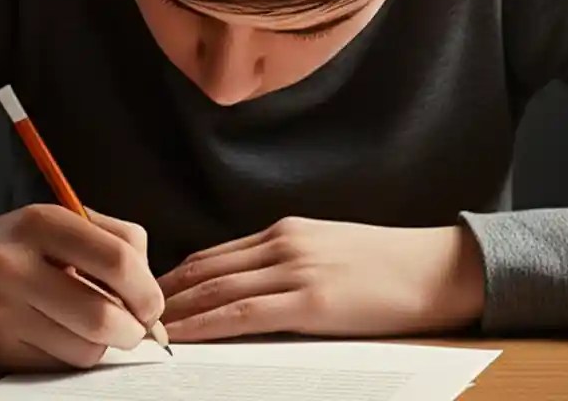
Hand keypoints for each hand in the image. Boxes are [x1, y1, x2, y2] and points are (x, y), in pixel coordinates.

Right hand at [0, 205, 163, 370]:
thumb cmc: (13, 246)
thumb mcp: (58, 221)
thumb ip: (114, 240)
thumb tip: (151, 291)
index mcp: (40, 223)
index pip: (118, 261)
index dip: (147, 290)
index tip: (151, 304)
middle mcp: (16, 266)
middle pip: (104, 316)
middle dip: (133, 330)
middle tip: (135, 327)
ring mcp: (2, 312)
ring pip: (85, 348)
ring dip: (103, 345)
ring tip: (95, 327)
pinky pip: (60, 365)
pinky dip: (74, 355)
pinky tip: (63, 336)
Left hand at [158, 217, 483, 341]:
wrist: (441, 268)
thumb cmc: (391, 266)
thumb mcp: (331, 251)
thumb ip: (289, 262)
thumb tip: (250, 285)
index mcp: (286, 231)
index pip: (213, 254)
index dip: (174, 277)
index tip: (145, 295)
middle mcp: (283, 243)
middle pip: (205, 269)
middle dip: (163, 294)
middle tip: (126, 313)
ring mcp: (296, 270)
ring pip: (216, 290)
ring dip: (175, 311)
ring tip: (142, 329)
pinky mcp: (312, 301)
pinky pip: (244, 313)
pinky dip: (206, 325)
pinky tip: (183, 336)